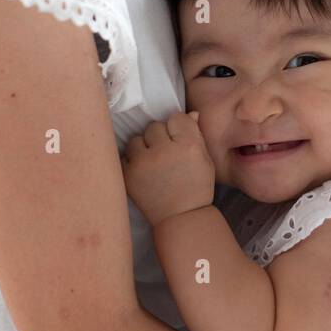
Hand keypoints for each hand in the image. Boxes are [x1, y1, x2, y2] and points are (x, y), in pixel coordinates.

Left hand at [122, 110, 214, 227]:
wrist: (180, 217)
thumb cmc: (197, 187)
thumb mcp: (205, 159)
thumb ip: (196, 134)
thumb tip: (191, 113)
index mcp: (188, 146)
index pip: (175, 118)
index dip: (177, 128)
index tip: (178, 140)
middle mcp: (164, 151)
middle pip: (154, 126)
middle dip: (160, 137)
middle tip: (165, 153)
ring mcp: (143, 163)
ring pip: (136, 139)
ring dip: (143, 147)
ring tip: (152, 162)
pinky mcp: (128, 175)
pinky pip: (125, 156)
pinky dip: (133, 162)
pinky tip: (143, 171)